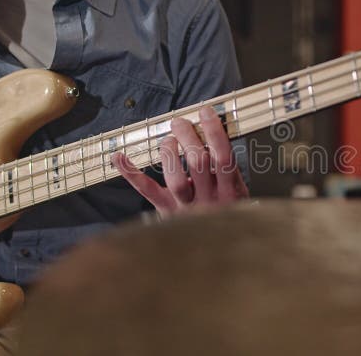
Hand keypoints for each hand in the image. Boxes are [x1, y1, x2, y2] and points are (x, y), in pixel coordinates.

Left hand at [112, 106, 248, 215]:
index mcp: (231, 192)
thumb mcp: (240, 194)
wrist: (219, 249)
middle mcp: (209, 201)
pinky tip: (119, 157)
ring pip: (176, 179)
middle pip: (199, 163)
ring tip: (169, 139)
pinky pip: (148, 192)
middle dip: (188, 137)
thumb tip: (215, 132)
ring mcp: (186, 208)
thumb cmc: (228, 214)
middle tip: (180, 122)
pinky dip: (131, 173)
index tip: (206, 112)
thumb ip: (229, 169)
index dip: (214, 132)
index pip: (224, 157)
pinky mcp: (167, 212)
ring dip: (170, 152)